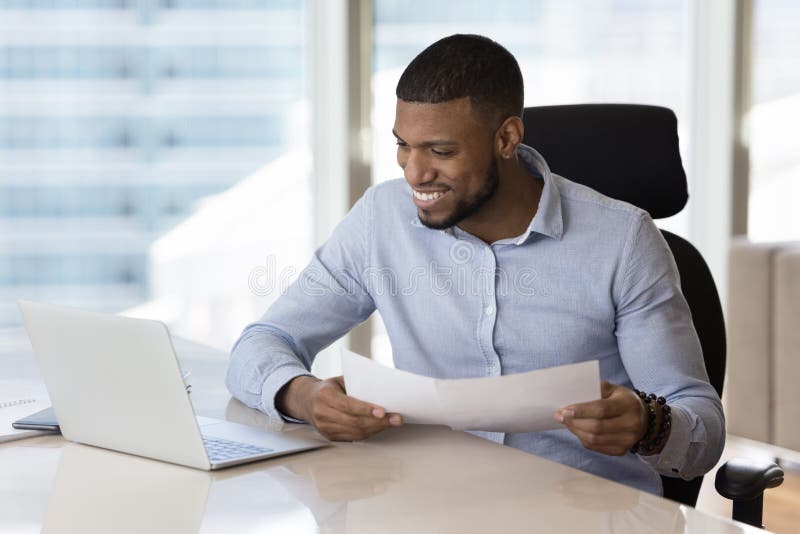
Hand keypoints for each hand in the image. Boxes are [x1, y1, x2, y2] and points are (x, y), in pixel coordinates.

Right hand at [277, 375, 402, 440]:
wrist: (306, 400)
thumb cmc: (328, 388)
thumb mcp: (339, 380)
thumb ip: (357, 384)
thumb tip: (382, 390)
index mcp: (325, 396)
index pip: (349, 405)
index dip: (367, 410)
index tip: (383, 412)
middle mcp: (322, 414)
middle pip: (355, 422)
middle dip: (379, 422)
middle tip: (397, 419)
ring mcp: (325, 428)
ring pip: (355, 432)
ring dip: (377, 429)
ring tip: (392, 423)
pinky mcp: (329, 437)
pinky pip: (353, 438)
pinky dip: (368, 433)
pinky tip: (379, 428)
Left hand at [553, 381, 645, 455]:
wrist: (643, 418)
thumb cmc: (622, 400)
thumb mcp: (613, 389)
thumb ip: (596, 389)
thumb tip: (572, 394)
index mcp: (628, 405)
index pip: (601, 410)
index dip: (581, 411)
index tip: (564, 409)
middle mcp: (631, 424)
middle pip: (597, 427)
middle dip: (574, 422)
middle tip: (559, 416)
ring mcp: (628, 440)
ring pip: (595, 440)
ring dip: (576, 431)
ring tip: (565, 422)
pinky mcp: (621, 450)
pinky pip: (596, 447)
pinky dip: (583, 438)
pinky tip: (577, 430)